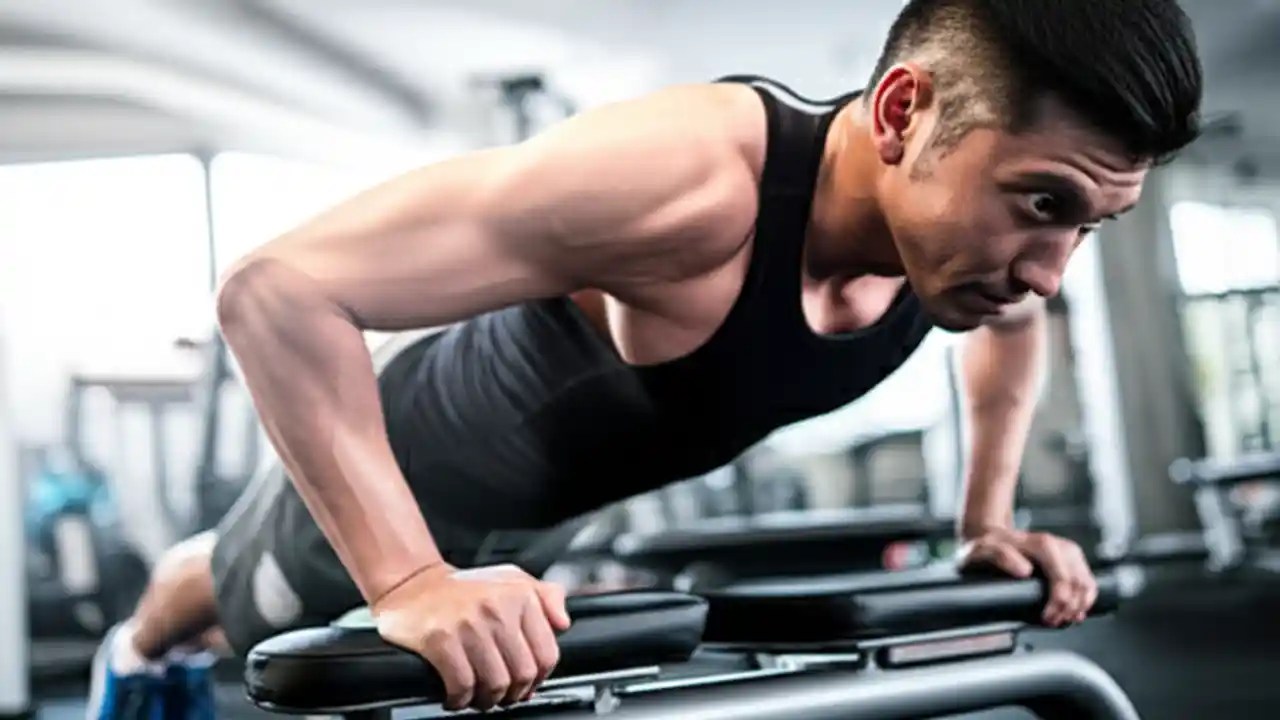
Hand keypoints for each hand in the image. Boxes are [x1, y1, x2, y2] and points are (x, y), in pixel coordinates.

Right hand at [372, 563, 570, 710]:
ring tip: (479, 696)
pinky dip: (460, 700)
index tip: (527, 685)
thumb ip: (546, 597)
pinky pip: (462, 686)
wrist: (413, 585)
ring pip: (495, 684)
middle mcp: (497, 607)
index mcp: (519, 595)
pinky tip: (455, 696)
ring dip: (487, 700)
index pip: (546, 654)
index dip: (538, 679)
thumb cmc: (464, 589)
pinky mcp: (440, 639)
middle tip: (502, 695)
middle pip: (522, 674)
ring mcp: (468, 623)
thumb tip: (563, 624)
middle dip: (513, 694)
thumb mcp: (512, 579)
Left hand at [957, 527, 1097, 626]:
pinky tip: (1074, 611)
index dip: (1059, 602)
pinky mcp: (1072, 559)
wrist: (992, 536)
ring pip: (1087, 583)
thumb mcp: (983, 549)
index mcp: (1042, 544)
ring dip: (1079, 606)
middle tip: (1052, 622)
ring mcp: (1068, 551)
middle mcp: (1059, 545)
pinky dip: (1084, 599)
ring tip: (1061, 619)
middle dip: (1069, 608)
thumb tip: (1024, 571)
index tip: (1047, 617)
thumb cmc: (987, 546)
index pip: (1063, 578)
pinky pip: (1087, 582)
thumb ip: (1001, 556)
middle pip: (1078, 583)